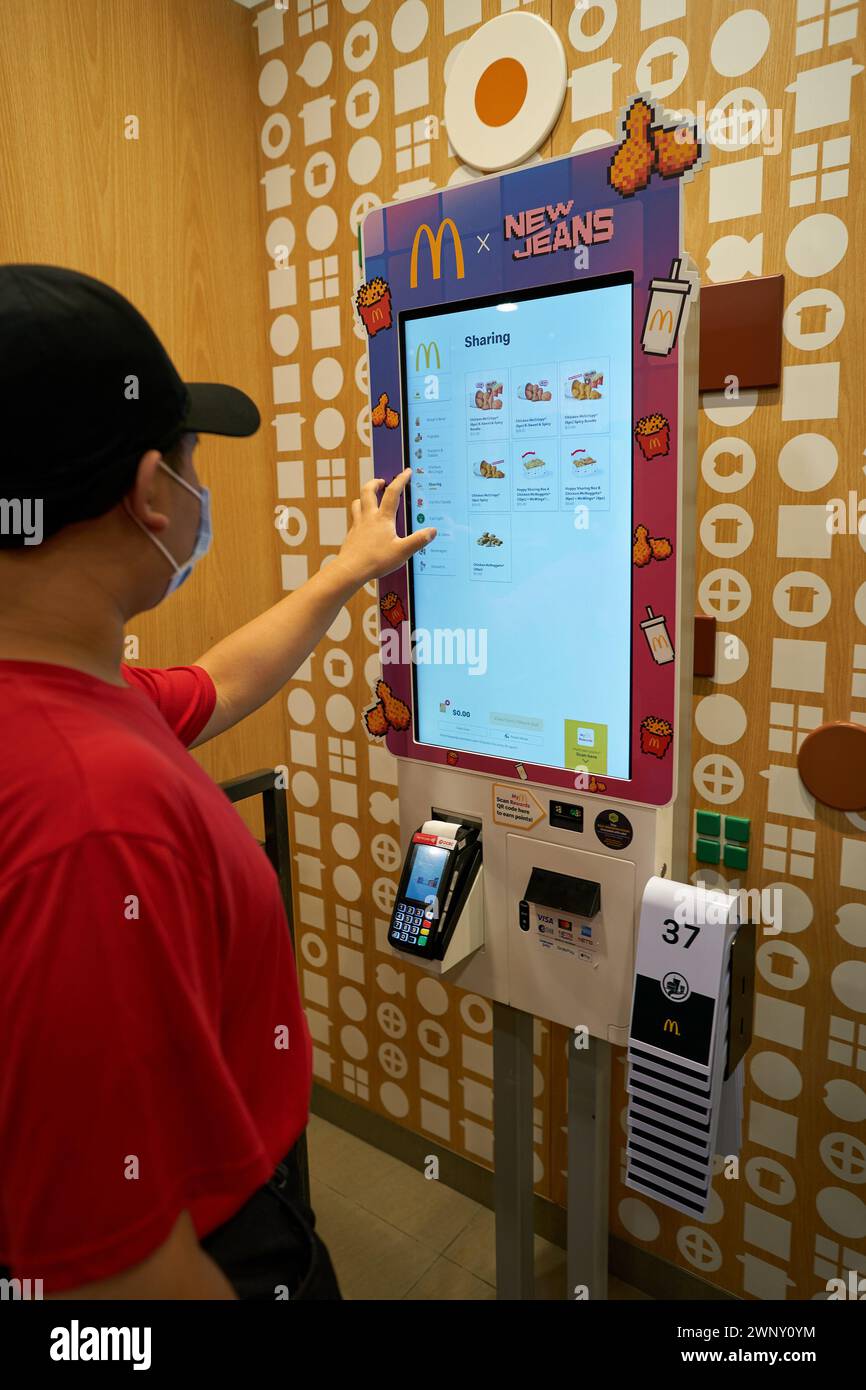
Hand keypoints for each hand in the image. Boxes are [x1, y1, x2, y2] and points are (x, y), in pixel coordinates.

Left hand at [336, 469, 435, 586]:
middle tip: (382, 481)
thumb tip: (432, 531)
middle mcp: (369, 517)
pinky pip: (353, 518)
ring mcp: (358, 525)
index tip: (406, 472)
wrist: (351, 569)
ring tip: (370, 497)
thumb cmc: (376, 560)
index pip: (393, 493)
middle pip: (368, 491)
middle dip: (375, 483)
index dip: (400, 480)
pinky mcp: (351, 534)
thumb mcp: (402, 552)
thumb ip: (418, 540)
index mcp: (383, 518)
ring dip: (364, 496)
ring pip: (357, 502)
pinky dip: (358, 514)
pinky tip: (363, 522)